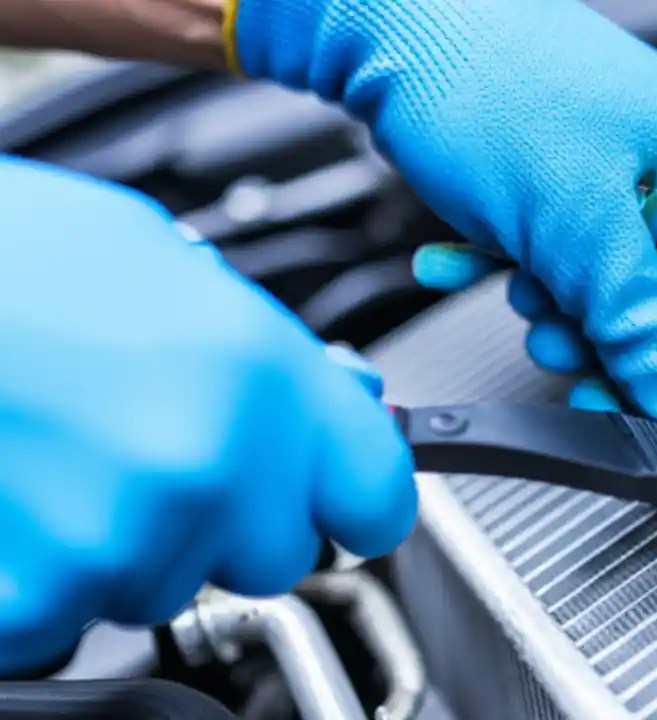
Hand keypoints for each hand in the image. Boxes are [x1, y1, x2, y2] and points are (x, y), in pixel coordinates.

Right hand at [0, 157, 415, 673]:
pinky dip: (40, 586)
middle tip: (153, 447)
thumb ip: (274, 352)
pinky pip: (71, 626)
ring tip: (63, 454)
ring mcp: (120, 539)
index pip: (381, 498)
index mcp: (261, 375)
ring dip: (130, 542)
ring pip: (173, 588)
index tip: (334, 494)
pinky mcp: (34, 597)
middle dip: (232, 516)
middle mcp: (208, 466)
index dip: (354, 497)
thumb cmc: (9, 254)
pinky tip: (18, 504)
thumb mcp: (170, 264)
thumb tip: (346, 398)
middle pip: (280, 556)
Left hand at [230, 0, 656, 454]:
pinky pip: (570, 269)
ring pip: (630, 301)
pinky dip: (528, 282)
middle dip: (640, 361)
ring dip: (577, 325)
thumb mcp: (571, 224)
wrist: (384, 15)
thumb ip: (640, 323)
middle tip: (588, 388)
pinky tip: (472, 262)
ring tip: (532, 307)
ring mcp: (623, 185)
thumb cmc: (482, 78)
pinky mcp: (567, 193)